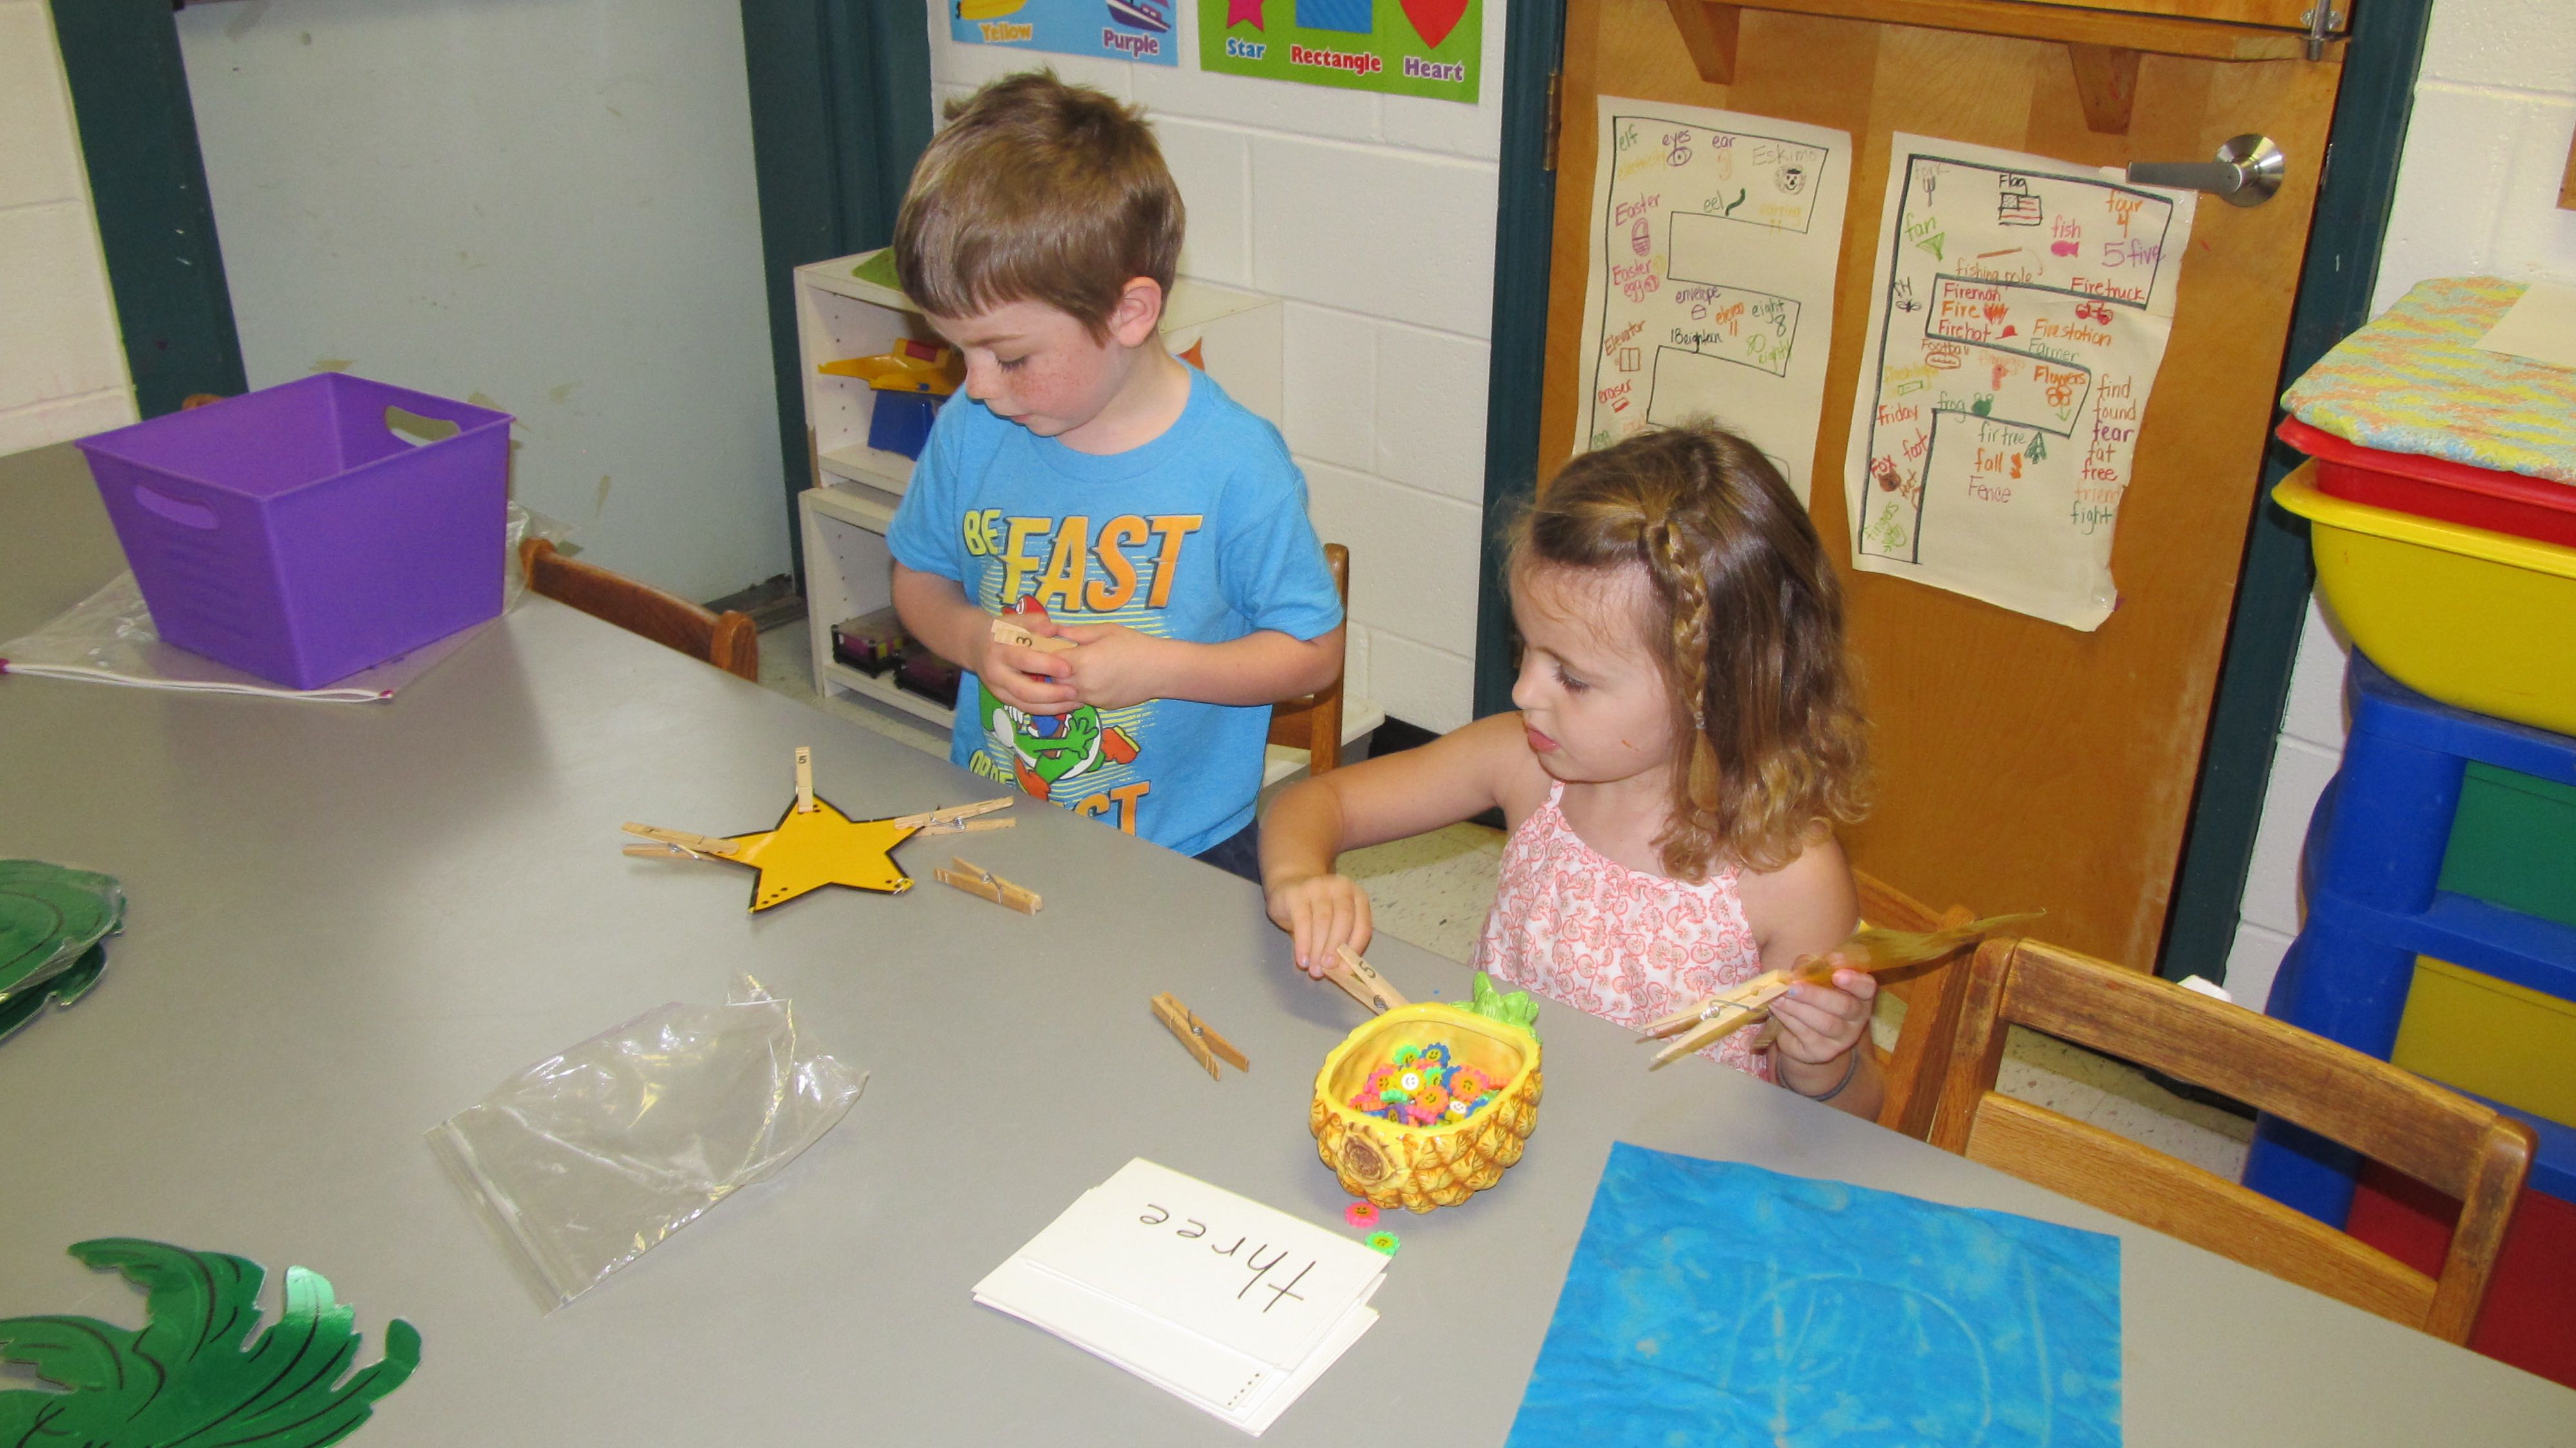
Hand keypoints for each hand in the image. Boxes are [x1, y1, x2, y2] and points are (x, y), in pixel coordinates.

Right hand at [973, 620, 1078, 715]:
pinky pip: (1025, 709)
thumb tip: (1053, 629)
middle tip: (1074, 692)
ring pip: (1025, 705)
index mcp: (1000, 650)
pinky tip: (1065, 706)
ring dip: (1052, 707)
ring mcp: (998, 689)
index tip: (1068, 668)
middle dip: (1051, 694)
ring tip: (1076, 703)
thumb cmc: (1003, 630)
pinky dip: (1046, 710)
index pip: (1023, 660)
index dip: (1045, 665)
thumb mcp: (1016, 621)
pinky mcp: (1003, 699)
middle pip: (1023, 690)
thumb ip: (1035, 623)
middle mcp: (997, 673)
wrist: (975, 645)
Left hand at [1049, 622, 1173, 709]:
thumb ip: (1076, 632)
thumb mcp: (1105, 630)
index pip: (1048, 661)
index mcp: (1081, 661)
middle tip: (1057, 659)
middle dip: (1051, 671)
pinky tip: (1091, 680)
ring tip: (1074, 669)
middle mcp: (1083, 684)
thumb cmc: (1134, 644)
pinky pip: (1082, 700)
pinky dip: (1080, 691)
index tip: (1045, 647)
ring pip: (1065, 694)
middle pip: (1052, 681)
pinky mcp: (1101, 707)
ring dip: (1064, 683)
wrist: (1161, 670)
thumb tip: (1052, 630)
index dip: (1044, 654)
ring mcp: (1092, 698)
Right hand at [1264, 871, 1372, 977]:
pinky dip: (1303, 943)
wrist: (1289, 885)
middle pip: (1344, 920)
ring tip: (1313, 969)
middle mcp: (1341, 888)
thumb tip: (1340, 971)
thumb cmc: (1316, 911)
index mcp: (1357, 896)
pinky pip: (1302, 921)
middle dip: (1336, 948)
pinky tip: (1302, 959)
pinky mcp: (1297, 892)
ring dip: (1318, 949)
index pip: (1363, 925)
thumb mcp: (1333, 924)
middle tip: (1328, 968)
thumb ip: (1339, 943)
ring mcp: (1319, 886)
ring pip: (1323, 921)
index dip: (1355, 949)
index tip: (1345, 970)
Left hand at [1767, 965, 1876, 1070]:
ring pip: (1824, 1023)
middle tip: (1792, 987)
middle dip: (1816, 995)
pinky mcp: (1823, 1052)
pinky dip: (1788, 1018)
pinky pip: (1807, 1034)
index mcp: (1860, 995)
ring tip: (1778, 996)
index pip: (1867, 987)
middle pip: (1844, 1006)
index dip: (1854, 981)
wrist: (1802, 1032)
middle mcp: (1857, 1019)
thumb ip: (1810, 968)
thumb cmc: (1812, 997)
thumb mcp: (1813, 978)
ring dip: (1798, 1008)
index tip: (1837, 975)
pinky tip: (1776, 1007)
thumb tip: (1800, 969)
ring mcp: (1842, 1039)